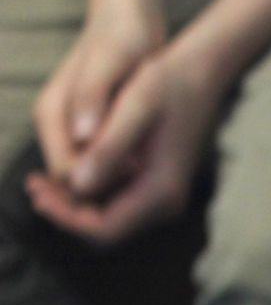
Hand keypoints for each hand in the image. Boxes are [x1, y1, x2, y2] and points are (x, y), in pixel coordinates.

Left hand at [26, 50, 224, 244]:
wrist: (202, 72)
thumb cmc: (168, 83)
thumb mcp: (135, 107)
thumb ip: (108, 148)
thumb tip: (77, 184)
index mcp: (161, 189)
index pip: (103, 228)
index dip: (64, 216)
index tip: (37, 188)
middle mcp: (166, 202)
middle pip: (105, 232)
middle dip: (66, 213)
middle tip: (34, 184)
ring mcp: (164, 197)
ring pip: (108, 221)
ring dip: (74, 205)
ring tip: (42, 179)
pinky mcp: (158, 186)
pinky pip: (117, 206)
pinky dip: (88, 195)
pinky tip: (67, 171)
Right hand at [31, 11, 163, 189]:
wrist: (126, 14)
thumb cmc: (122, 36)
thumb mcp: (113, 62)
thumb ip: (93, 97)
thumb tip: (81, 136)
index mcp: (52, 112)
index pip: (67, 172)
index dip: (100, 182)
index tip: (137, 175)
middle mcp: (55, 123)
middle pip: (73, 179)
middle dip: (105, 186)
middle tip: (146, 179)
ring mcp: (70, 124)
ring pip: (87, 172)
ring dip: (113, 179)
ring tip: (148, 171)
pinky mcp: (89, 122)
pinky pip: (99, 158)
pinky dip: (119, 166)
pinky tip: (146, 162)